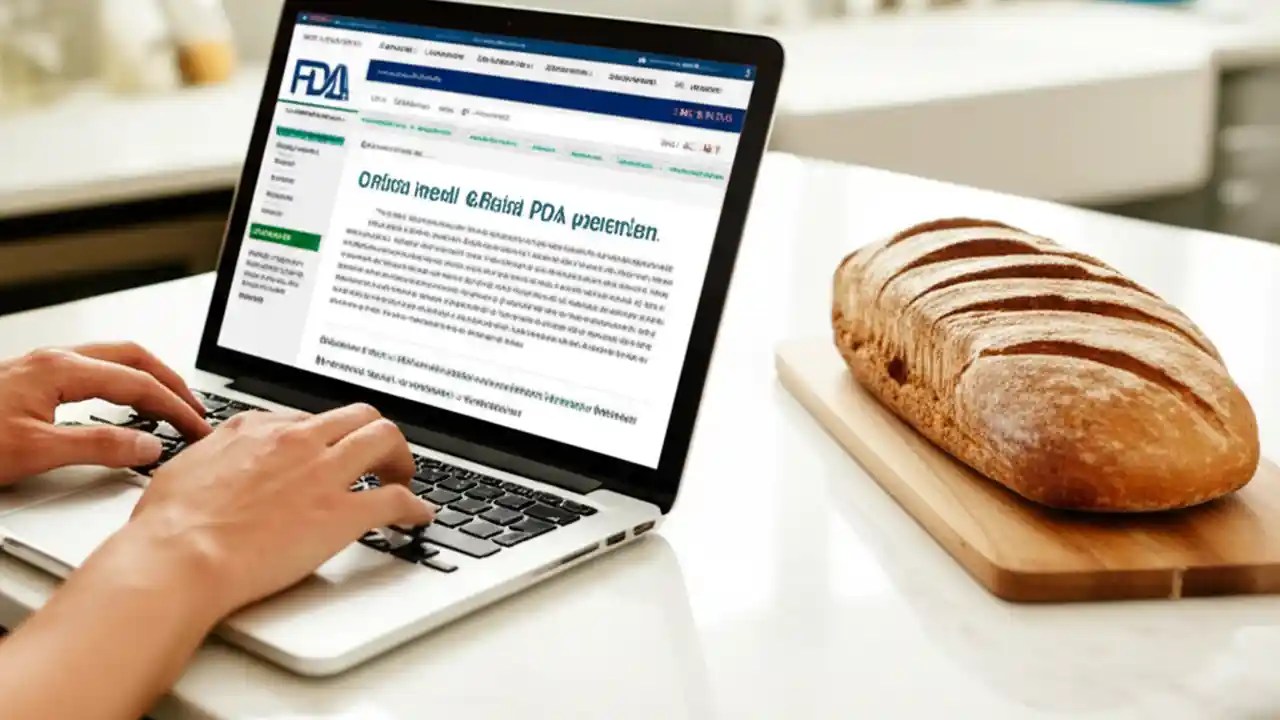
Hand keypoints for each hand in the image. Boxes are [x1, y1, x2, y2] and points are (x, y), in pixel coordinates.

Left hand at [0, 343, 211, 484]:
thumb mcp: (35, 451)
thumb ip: (99, 446)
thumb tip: (147, 445)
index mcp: (59, 369)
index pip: (138, 384)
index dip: (175, 407)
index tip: (197, 428)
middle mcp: (51, 361)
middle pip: (132, 358)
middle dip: (170, 382)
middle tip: (196, 409)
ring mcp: (39, 369)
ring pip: (111, 362)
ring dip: (147, 380)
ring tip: (169, 405)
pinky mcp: (30, 384)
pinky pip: (92, 374)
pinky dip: (121, 387)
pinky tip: (122, 407)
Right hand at [121, 405, 435, 619]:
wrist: (179, 557)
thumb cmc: (170, 525)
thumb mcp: (186, 466)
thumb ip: (214, 454)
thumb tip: (218, 456)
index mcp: (258, 428)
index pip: (309, 419)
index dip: (326, 437)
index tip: (331, 451)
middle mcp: (297, 441)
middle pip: (358, 415)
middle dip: (375, 433)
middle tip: (381, 456)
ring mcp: (323, 474)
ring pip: (385, 439)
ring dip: (402, 457)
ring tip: (405, 477)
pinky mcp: (342, 513)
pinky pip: (395, 500)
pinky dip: (415, 507)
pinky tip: (418, 517)